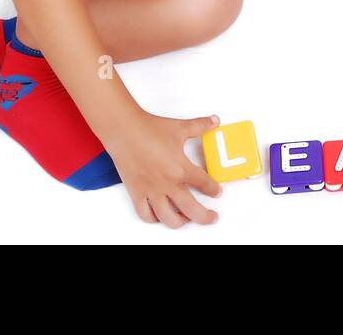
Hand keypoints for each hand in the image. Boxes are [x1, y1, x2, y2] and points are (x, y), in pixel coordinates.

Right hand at [105, 111, 223, 227]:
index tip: (217, 192)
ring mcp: (152, 190)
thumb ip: (201, 126)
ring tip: (186, 220)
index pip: (204, 184)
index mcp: (181, 168)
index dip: (213, 189)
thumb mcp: (181, 127)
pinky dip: (153, 218)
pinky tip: (159, 216)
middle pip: (192, 209)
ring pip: (169, 218)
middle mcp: (168, 183)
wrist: (125, 131)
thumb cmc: (150, 129)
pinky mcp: (137, 192)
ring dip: (180, 222)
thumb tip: (215, 121)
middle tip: (212, 217)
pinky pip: (145, 214)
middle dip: (205, 216)